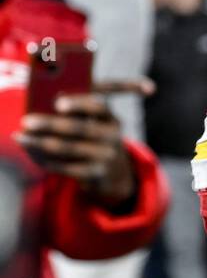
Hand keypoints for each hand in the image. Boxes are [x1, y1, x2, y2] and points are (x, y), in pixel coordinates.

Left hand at [16, 79, 154, 205]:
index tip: (57, 103)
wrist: (110, 169)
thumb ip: (77, 113)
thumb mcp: (93, 123)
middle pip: (80, 129)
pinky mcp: (95, 174)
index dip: (79, 104)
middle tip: (26, 121)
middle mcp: (113, 137)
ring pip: (69, 148)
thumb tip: (47, 109)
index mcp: (112, 119)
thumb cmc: (92, 137)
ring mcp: (106, 157)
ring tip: (22, 138)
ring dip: (41, 142)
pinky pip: (66, 167)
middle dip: (51, 124)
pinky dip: (46, 159)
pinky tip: (32, 152)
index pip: (99, 107)